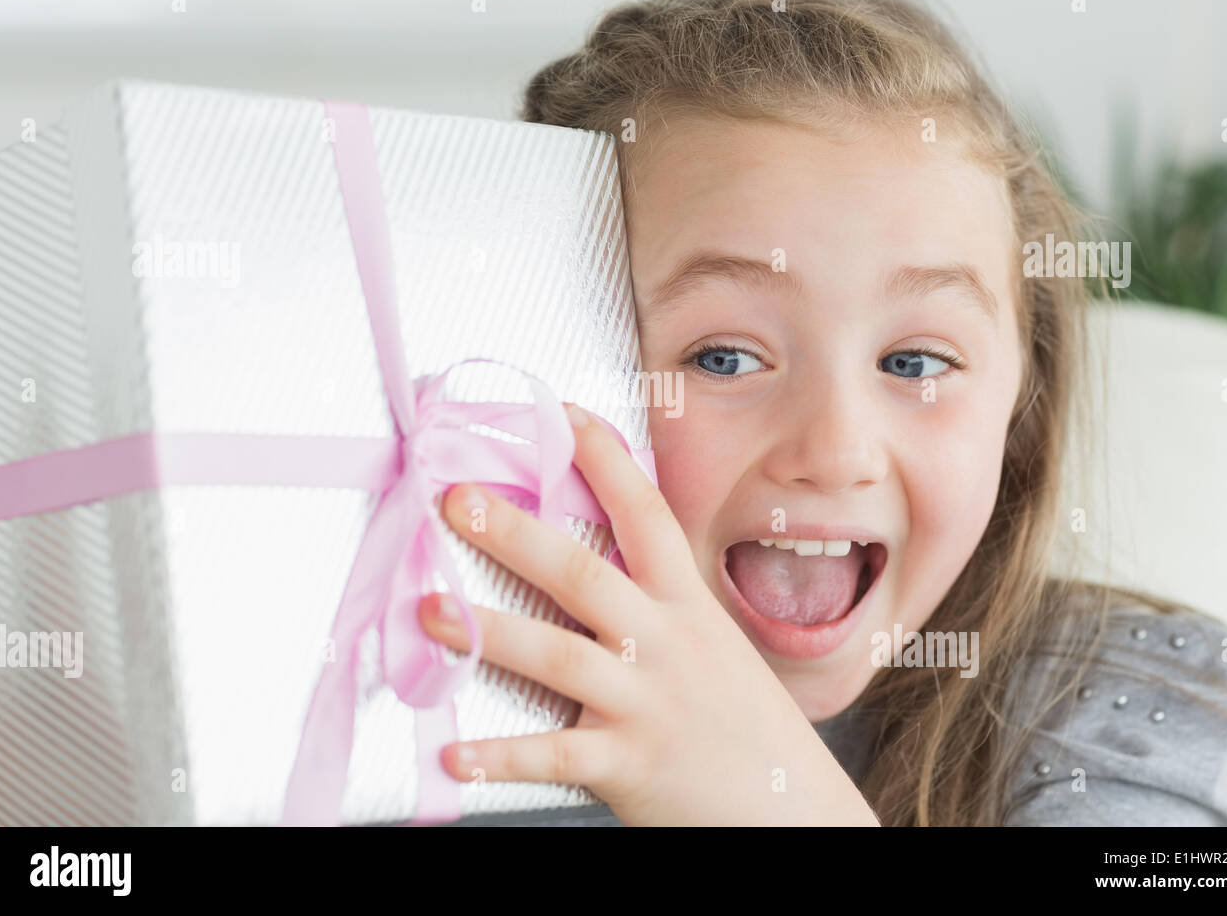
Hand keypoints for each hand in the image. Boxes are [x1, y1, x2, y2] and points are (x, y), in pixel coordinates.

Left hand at [417, 402, 878, 825]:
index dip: (604, 460)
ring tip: (431, 609)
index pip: (645, 515)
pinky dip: (501, 756)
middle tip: (459, 499)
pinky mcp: (628, 764)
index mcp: (687, 606)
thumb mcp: (714, 646)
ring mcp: (646, 703)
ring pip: (558, 655)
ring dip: (489, 631)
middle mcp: (665, 644)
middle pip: (583, 574)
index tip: (561, 414)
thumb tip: (590, 563)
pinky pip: (554, 755)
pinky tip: (454, 750)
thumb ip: (658, 607)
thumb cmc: (745, 725)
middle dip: (517, 533)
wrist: (795, 812)